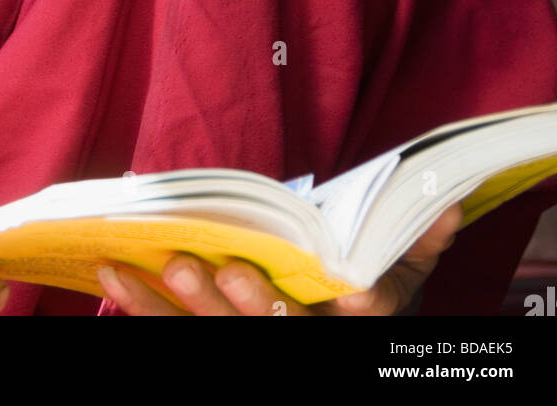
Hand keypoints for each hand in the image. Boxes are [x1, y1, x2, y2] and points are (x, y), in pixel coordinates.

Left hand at [96, 201, 462, 315]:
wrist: (318, 322)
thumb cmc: (355, 286)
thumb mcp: (396, 271)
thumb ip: (417, 242)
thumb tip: (447, 205)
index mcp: (346, 325)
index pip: (359, 321)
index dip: (361, 306)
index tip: (355, 290)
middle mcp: (299, 345)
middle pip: (277, 336)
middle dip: (250, 307)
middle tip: (229, 269)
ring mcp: (250, 349)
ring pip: (215, 339)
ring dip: (184, 306)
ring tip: (166, 264)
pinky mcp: (205, 344)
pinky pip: (167, 331)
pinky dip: (137, 304)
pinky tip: (109, 267)